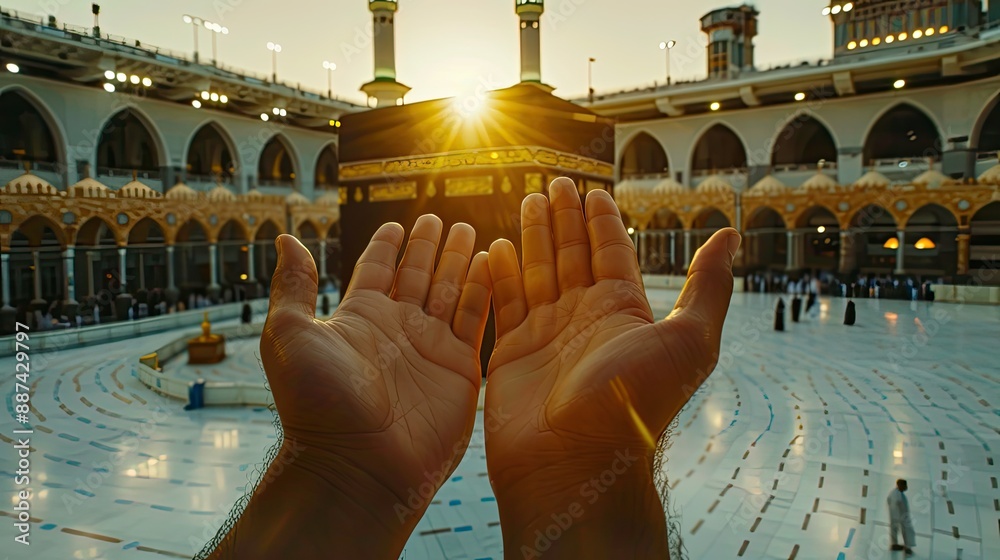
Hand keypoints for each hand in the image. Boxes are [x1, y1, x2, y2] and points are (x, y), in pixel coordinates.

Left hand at [206, 216, 491, 558]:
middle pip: (419, 274)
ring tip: (469, 230)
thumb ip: (293, 285)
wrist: (357, 465)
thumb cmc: (317, 404)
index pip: (378, 269)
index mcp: (359, 317)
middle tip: (439, 218)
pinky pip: (476, 319)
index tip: (397, 222)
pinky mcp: (460, 369)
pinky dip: (484, 289)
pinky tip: (491, 262)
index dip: (388, 244)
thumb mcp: (290, 334)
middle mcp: (397, 329)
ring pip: (450, 290)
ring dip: (459, 260)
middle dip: (429, 246)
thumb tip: (284, 238)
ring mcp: (430, 348)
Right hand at [485, 178, 738, 558]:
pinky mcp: (510, 353)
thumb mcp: (689, 340)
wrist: (575, 464)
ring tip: (528, 201)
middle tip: (553, 183)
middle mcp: (584, 319)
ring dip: (532, 235)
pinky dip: (499, 274)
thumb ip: (707, 286)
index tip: (592, 191)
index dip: (601, 220)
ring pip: (536, 272)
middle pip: (570, 254)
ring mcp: (545, 336)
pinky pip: (502, 302)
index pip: (610, 252)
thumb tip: (731, 234)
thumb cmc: (635, 406)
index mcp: (623, 312)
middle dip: (563, 218)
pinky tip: (496, 247)